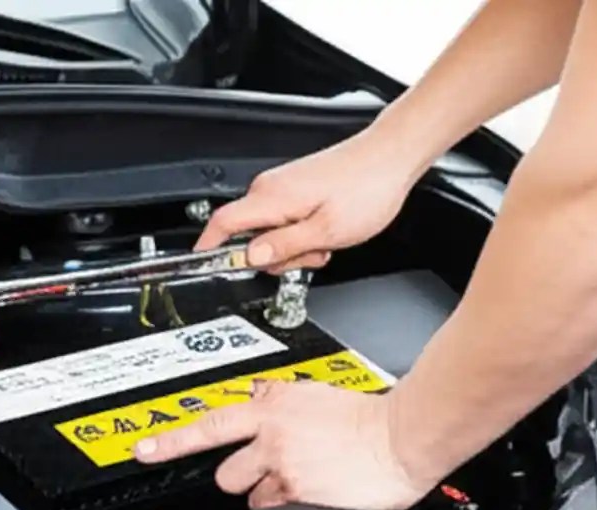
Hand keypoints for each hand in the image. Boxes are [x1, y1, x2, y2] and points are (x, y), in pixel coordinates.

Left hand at [132, 380, 435, 509]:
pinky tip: (314, 491)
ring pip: (245, 491)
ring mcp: (282, 463)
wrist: (402, 437)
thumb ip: (282, 402)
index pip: (212, 421)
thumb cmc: (371, 418)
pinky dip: (288, 505)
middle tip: (264, 469)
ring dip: (263, 491)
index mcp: (274, 402)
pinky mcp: (297, 492)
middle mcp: (271, 431)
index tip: (143, 449)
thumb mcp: (317, 395)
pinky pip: (273, 508)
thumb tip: (261, 400)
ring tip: (298, 480)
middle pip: (224, 467)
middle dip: (238, 473)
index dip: (171, 440)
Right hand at [195, 129, 415, 272]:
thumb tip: (251, 258)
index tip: (206, 265)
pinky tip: (327, 229)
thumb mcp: (325, 231)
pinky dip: (303, 232)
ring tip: (325, 239)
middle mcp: (270, 188)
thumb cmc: (366, 189)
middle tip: (310, 253)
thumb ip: (284, 246)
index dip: (208, 249)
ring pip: (270, 231)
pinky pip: (285, 220)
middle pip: (248, 235)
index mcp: (271, 198)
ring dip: (294, 245)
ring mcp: (283, 187)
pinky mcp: (296, 188)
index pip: (221, 224)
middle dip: (275, 255)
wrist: (390, 158)